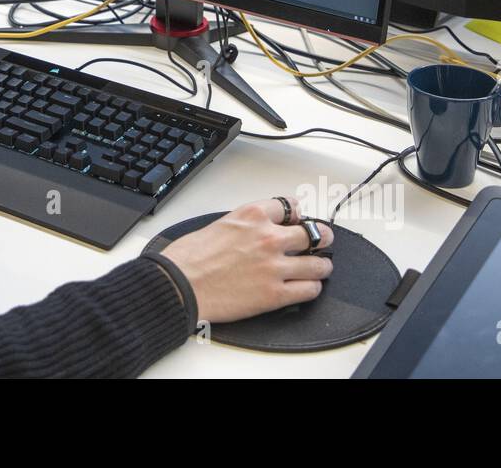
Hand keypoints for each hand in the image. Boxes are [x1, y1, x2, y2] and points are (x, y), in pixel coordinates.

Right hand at [161, 199, 333, 323]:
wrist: (179, 284)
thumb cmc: (188, 258)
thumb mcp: (218, 224)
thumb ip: (244, 225)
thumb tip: (254, 232)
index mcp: (252, 215)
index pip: (292, 206)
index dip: (299, 214)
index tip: (299, 220)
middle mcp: (268, 237)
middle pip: (314, 233)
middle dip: (321, 238)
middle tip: (322, 242)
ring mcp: (274, 267)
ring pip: (319, 264)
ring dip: (321, 266)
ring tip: (319, 268)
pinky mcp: (274, 294)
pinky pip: (309, 289)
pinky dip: (311, 288)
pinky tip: (306, 287)